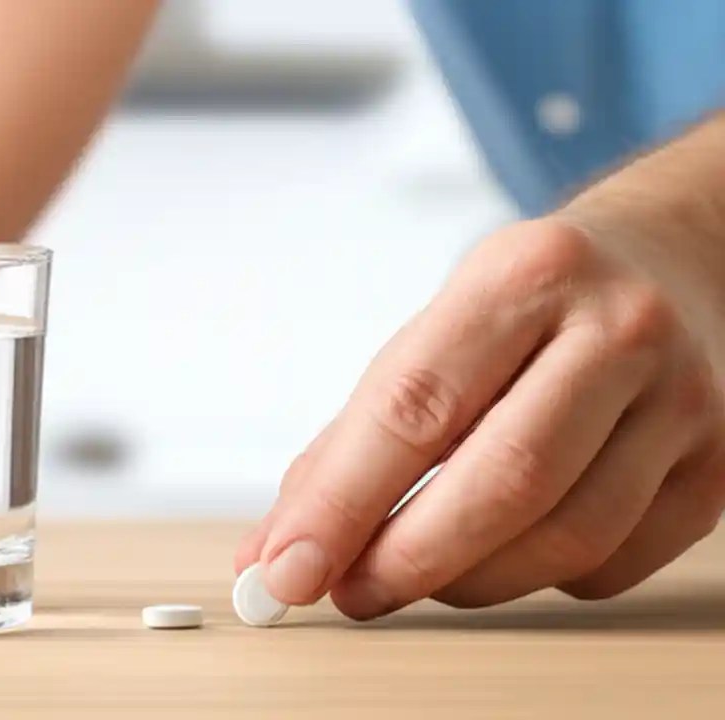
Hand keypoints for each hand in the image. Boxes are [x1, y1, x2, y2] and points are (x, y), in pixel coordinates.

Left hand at [236, 218, 724, 618]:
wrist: (665, 266)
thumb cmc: (527, 308)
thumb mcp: (433, 334)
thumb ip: (350, 442)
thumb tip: (278, 550)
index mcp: (525, 275)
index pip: (416, 406)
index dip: (343, 501)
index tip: (288, 565)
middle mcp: (619, 329)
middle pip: (504, 479)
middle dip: (406, 557)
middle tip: (348, 590)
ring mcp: (683, 401)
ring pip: (564, 539)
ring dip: (465, 579)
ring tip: (412, 570)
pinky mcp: (715, 469)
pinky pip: (611, 566)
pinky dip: (536, 579)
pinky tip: (503, 549)